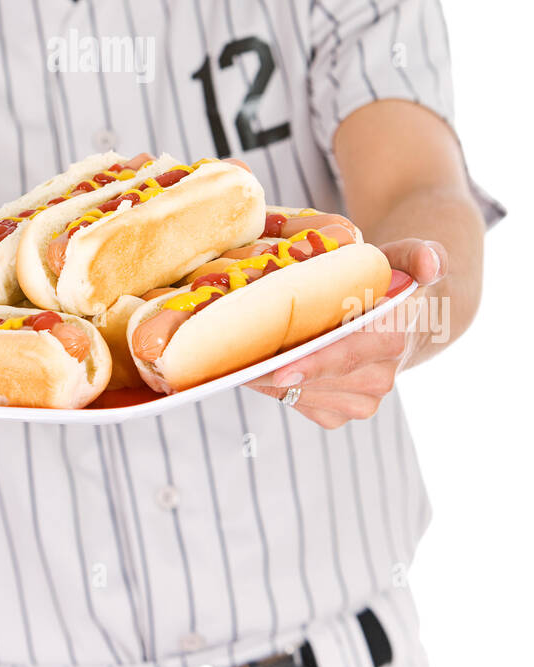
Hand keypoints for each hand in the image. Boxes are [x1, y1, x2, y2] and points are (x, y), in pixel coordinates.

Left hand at [245, 239, 447, 428]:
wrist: (403, 319)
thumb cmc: (390, 280)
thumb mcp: (406, 258)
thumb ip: (419, 254)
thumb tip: (431, 265)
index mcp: (394, 337)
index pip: (349, 354)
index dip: (315, 363)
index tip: (280, 368)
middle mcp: (382, 375)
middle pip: (320, 379)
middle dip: (277, 370)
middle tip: (236, 356)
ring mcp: (364, 399)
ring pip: (306, 396)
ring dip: (271, 380)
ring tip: (241, 357)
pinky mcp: (343, 412)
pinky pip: (303, 406)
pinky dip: (278, 390)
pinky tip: (262, 368)